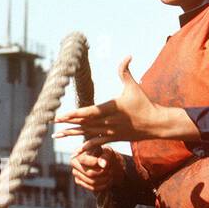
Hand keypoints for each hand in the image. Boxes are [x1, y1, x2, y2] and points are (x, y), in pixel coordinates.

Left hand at [54, 56, 179, 150]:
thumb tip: (127, 55)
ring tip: (56, 135)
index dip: (75, 113)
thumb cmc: (144, 103)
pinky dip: (85, 147)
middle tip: (53, 122)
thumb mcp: (134, 86)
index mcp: (112, 108)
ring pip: (88, 133)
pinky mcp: (113, 137)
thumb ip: (125, 71)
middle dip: (68, 122)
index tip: (62, 114)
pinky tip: (75, 152)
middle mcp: (109, 121)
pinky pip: (97, 143)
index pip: (90, 111)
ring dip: (72, 134)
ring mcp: (110, 131)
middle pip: (85, 122)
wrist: (155, 124)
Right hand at [71, 146, 122, 192]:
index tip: (106, 164)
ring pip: (92, 182)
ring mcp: (76, 174)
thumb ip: (106, 157)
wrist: (103, 162)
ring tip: (110, 175)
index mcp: (78, 153)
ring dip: (104, 179)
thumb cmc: (104, 155)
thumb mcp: (107, 152)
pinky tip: (108, 181)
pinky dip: (103, 186)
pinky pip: (92, 188)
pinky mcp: (79, 182)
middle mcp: (74, 164)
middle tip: (111, 170)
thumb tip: (103, 165)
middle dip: (103, 173)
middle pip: (90, 173)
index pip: (84, 160)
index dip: (96, 163)